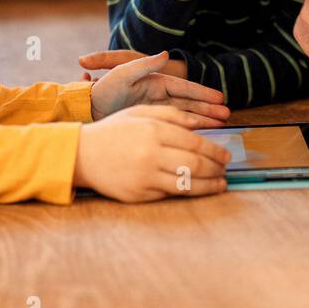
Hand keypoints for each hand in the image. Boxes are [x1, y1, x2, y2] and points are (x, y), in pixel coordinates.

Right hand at [73, 105, 231, 201]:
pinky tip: (196, 189)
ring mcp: (145, 176)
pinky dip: (186, 191)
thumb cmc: (114, 131)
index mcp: (153, 129)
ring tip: (220, 184)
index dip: (215, 151)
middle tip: (224, 170)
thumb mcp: (141, 113)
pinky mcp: (139, 194)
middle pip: (195, 164)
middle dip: (216, 169)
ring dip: (209, 185)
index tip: (226, 156)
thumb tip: (204, 122)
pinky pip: (169, 193)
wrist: (82, 154)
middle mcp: (151, 153)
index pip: (195, 143)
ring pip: (187, 184)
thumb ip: (173, 115)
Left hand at [88, 50, 229, 123]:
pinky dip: (189, 129)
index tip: (219, 98)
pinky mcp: (152, 122)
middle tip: (227, 114)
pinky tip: (201, 136)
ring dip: (203, 119)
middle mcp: (159, 95)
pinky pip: (175, 125)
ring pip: (185, 114)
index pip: (183, 88)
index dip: (201, 93)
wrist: (88, 109)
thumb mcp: (122, 73)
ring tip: (222, 124)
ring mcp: (157, 109)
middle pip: (189, 102)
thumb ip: (142, 64)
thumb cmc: (104, 89)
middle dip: (208, 108)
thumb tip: (165, 54)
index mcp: (155, 81)